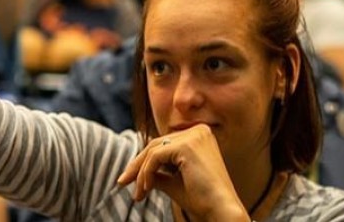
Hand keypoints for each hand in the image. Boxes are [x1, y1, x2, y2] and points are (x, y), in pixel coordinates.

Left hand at [117, 126, 244, 219]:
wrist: (221, 211)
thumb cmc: (202, 200)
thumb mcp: (174, 181)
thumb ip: (158, 172)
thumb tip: (137, 172)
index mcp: (199, 135)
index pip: (163, 144)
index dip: (143, 161)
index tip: (129, 179)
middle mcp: (199, 131)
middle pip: (155, 144)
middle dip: (137, 166)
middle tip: (123, 182)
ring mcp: (194, 136)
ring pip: (153, 150)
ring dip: (140, 173)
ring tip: (138, 194)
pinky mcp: (187, 146)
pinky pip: (155, 157)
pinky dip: (146, 174)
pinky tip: (146, 189)